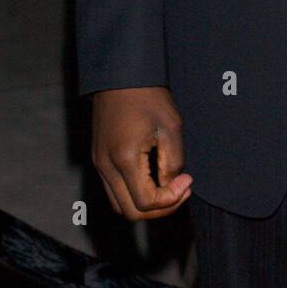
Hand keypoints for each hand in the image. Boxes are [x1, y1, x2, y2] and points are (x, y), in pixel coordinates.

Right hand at [91, 87, 191, 219]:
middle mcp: (106, 167)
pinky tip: (152, 177)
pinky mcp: (98, 158)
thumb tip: (172, 186)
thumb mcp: (171, 127)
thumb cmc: (147, 96)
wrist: (120, 75)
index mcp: (124, 159)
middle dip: (159, 208)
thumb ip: (173, 162)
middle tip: (181, 189)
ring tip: (168, 186)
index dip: (171, 200)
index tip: (188, 181)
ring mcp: (99, 164)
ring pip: (119, 205)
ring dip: (145, 204)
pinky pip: (114, 190)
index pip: (146, 202)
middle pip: (130, 212)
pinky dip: (133, 192)